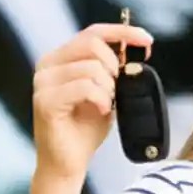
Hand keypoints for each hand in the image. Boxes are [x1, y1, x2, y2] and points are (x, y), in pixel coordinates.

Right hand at [32, 23, 152, 178]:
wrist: (69, 161)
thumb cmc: (86, 127)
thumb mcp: (107, 92)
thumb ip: (114, 70)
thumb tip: (135, 50)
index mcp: (61, 58)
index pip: (93, 32)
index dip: (123, 32)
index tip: (148, 41)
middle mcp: (48, 65)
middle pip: (93, 44)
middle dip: (116, 66)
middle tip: (117, 90)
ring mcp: (43, 82)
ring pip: (92, 68)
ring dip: (109, 89)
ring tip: (106, 105)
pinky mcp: (46, 101)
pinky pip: (85, 88)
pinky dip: (102, 99)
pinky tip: (102, 111)